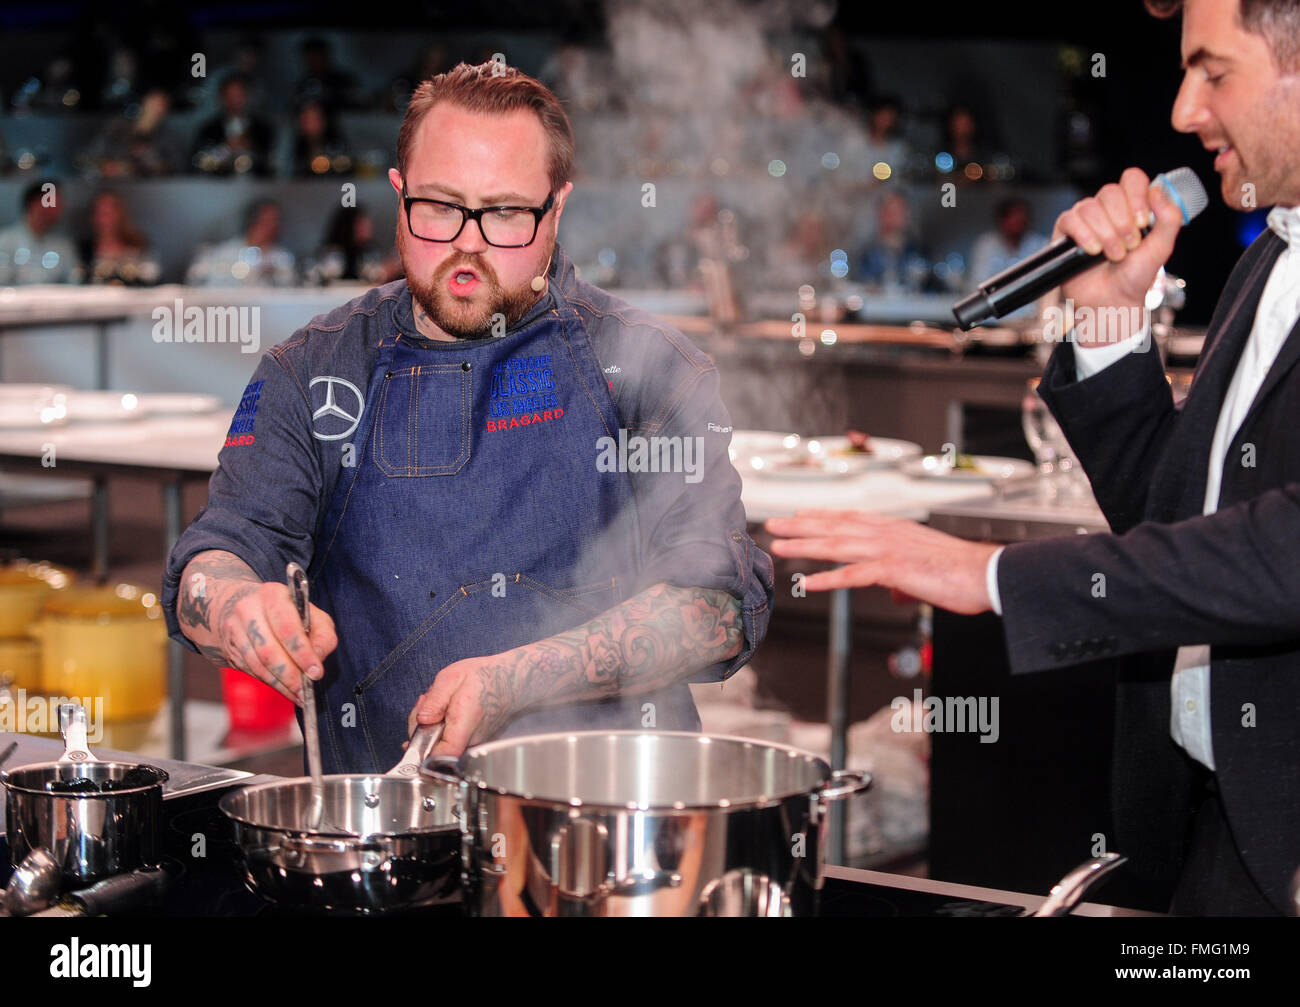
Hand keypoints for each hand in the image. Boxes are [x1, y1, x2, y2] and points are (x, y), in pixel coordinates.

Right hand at [211, 581, 336, 705]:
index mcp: (272, 595)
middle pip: (268, 650)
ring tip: (299, 695)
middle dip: (290, 675)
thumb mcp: (310, 613)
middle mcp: (248, 609)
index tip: (315, 672)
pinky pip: (251, 671)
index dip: (302, 653)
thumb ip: (322, 633)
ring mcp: (235, 630)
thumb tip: (319, 657)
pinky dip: (271, 684)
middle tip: (306, 690)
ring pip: (258, 664)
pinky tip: (286, 690)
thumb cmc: (285, 610)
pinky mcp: (229, 648)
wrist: (241, 604)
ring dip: (280, 684)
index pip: (287, 627)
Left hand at [407, 654, 518, 757]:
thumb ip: (435, 700)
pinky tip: (445, 710)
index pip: (443, 754)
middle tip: (425, 703)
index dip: (423, 753)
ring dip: (431, 726)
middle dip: (421, 728)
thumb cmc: (485, 677)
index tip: (411, 743)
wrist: (511, 681)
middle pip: (436, 749)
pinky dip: (441, 727)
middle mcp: (471, 739)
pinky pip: (449, 741)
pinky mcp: (472, 742)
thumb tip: (422, 719)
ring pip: (441, 745)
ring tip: (438, 702)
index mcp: (464, 723)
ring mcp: (473, 743)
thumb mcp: (453, 678)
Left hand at [765, 509, 998, 614]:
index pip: (850, 518)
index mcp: (895, 529)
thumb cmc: (962, 574)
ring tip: (779, 545)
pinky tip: (807, 582)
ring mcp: (889, 549)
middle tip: (773, 525)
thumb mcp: (925, 572)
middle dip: (801, 526)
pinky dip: (828, 578)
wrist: (987, 574)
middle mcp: (887, 533)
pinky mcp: (894, 569)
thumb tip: (894, 593)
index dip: (822, 516)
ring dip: (804, 545)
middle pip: (835, 527)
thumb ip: (903, 580)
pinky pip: (853, 575)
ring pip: (836, 545)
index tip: (799, 514)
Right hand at [1053, 167, 1184, 346]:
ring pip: (1090, 207)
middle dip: (1122, 223)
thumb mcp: (1162, 247)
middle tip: (1129, 246)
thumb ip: (1169, 217)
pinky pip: (1070, 219)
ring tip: (1112, 255)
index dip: (1137, 196)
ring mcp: (1085, 219)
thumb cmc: (1135, 276)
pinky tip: (1092, 252)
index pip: (1132, 179)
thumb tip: (1157, 189)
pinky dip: (1084, 236)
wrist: (1112, 301)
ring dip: (1106, 235)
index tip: (1142, 223)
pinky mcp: (1065, 232)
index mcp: (1131, 206)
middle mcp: (1107, 209)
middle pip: (1110, 192)